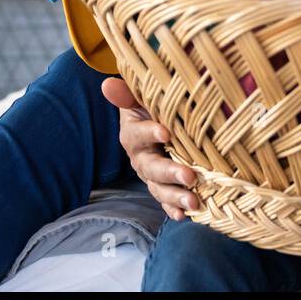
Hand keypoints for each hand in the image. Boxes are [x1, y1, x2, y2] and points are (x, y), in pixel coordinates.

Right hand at [101, 77, 198, 220]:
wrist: (158, 120)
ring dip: (175, 196)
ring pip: (159, 188)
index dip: (150, 133)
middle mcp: (140, 157)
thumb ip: (127, 92)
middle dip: (169, 173)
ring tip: (193, 202)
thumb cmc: (152, 106)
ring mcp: (151, 175)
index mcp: (133, 133)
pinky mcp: (163, 186)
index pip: (138, 134)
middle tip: (189, 176)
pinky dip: (173, 209)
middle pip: (151, 168)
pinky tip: (184, 215)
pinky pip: (166, 200)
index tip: (166, 132)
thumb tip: (107, 84)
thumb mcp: (141, 96)